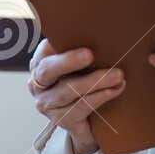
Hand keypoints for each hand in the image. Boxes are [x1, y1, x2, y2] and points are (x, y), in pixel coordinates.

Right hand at [28, 39, 125, 153]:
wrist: (87, 121)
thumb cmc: (83, 83)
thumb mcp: (79, 64)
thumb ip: (81, 49)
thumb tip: (101, 32)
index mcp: (40, 63)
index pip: (44, 50)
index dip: (58, 44)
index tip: (76, 39)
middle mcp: (37, 84)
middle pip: (48, 70)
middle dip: (69, 61)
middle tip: (90, 55)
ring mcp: (47, 104)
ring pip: (69, 90)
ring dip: (96, 81)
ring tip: (117, 75)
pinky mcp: (61, 119)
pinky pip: (81, 107)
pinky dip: (100, 97)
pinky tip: (115, 89)